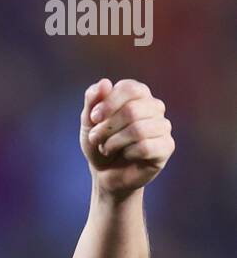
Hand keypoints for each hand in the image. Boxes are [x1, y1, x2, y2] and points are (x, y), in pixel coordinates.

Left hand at [80, 79, 174, 197]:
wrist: (106, 174)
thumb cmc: (99, 143)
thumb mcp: (89, 122)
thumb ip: (92, 100)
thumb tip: (105, 82)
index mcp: (138, 94)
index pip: (129, 88)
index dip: (108, 103)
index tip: (93, 119)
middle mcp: (154, 106)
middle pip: (132, 110)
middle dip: (107, 127)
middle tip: (95, 138)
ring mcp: (163, 126)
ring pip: (138, 130)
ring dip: (114, 142)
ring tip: (106, 149)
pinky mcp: (167, 146)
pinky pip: (146, 147)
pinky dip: (128, 153)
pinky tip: (126, 155)